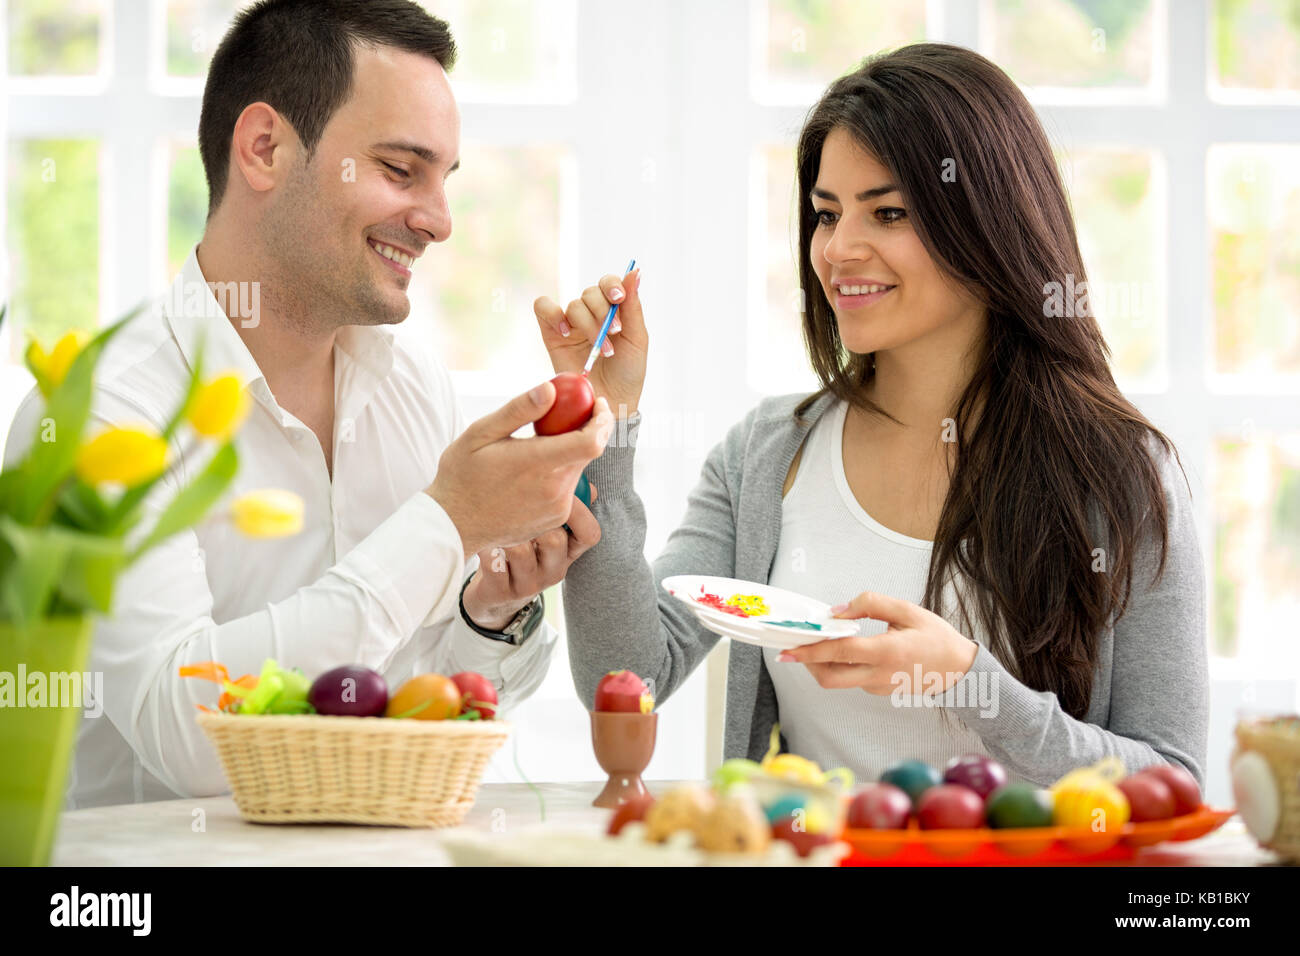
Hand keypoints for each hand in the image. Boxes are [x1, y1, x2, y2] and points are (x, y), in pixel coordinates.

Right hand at [428, 383, 613, 558]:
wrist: (453, 524)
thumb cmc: (462, 475)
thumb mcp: (481, 433)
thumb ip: (519, 410)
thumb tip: (551, 388)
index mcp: (537, 464)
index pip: (592, 441)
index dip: (602, 419)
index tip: (598, 403)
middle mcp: (554, 489)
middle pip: (589, 452)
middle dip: (586, 429)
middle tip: (569, 413)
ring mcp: (557, 508)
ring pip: (578, 469)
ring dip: (569, 451)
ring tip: (538, 445)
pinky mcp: (556, 519)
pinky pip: (569, 487)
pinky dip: (560, 472)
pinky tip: (533, 471)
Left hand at [461, 487, 599, 629]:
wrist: (495, 596)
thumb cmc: (521, 552)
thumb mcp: (544, 533)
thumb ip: (560, 508)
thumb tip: (587, 486)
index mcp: (568, 554)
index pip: (589, 534)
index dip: (578, 509)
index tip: (558, 489)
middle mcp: (553, 572)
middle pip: (554, 539)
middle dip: (532, 517)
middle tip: (515, 504)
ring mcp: (528, 585)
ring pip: (519, 550)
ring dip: (504, 533)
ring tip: (494, 522)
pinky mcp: (501, 592)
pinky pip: (492, 562)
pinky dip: (484, 547)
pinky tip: (481, 539)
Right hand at [533, 269, 645, 416]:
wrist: (610, 401)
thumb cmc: (627, 372)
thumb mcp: (637, 339)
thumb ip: (633, 306)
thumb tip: (636, 271)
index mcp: (613, 310)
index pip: (608, 283)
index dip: (612, 285)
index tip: (618, 299)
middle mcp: (591, 313)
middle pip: (590, 293)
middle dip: (603, 313)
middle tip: (613, 335)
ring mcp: (570, 323)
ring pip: (574, 305)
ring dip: (588, 325)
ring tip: (600, 351)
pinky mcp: (551, 334)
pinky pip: (543, 308)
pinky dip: (553, 314)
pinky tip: (567, 332)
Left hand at [776, 591, 978, 695]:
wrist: (961, 671)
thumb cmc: (936, 637)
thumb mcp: (907, 610)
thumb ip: (871, 604)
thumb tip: (838, 611)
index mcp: (887, 652)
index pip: (840, 653)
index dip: (810, 651)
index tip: (788, 649)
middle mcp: (880, 675)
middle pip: (830, 678)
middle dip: (807, 664)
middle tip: (795, 648)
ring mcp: (879, 687)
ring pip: (839, 680)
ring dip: (823, 664)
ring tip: (820, 641)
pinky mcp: (880, 690)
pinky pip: (853, 679)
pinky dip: (842, 665)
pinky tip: (847, 649)